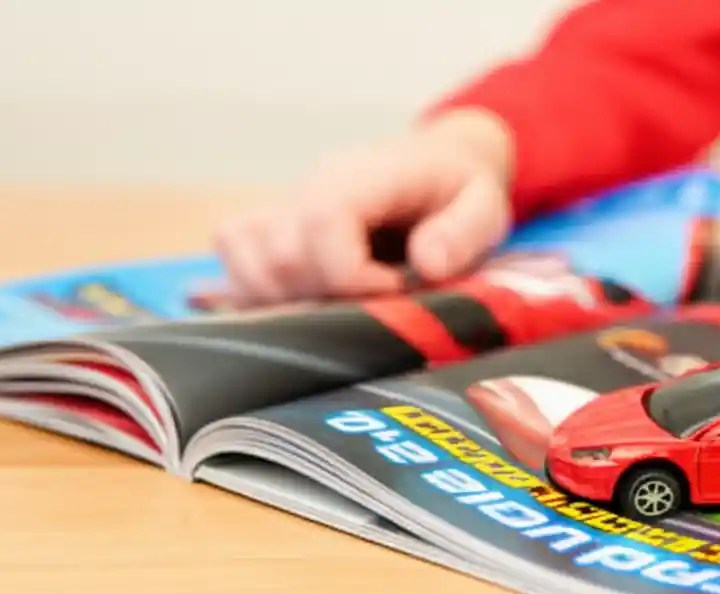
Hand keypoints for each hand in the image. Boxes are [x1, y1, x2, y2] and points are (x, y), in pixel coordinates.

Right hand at [212, 108, 514, 305]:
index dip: (351, 274)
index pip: (322, 220)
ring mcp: (285, 206)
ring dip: (286, 299)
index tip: (393, 289)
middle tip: (374, 303)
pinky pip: (234, 254)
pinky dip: (257, 289)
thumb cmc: (460, 187)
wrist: (437, 163)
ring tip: (342, 304)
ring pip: (244, 256)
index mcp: (362, 175)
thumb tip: (426, 264)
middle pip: (279, 253)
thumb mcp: (486, 204)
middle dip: (326, 296)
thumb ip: (463, 231)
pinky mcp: (272, 227)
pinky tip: (308, 301)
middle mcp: (311, 186)